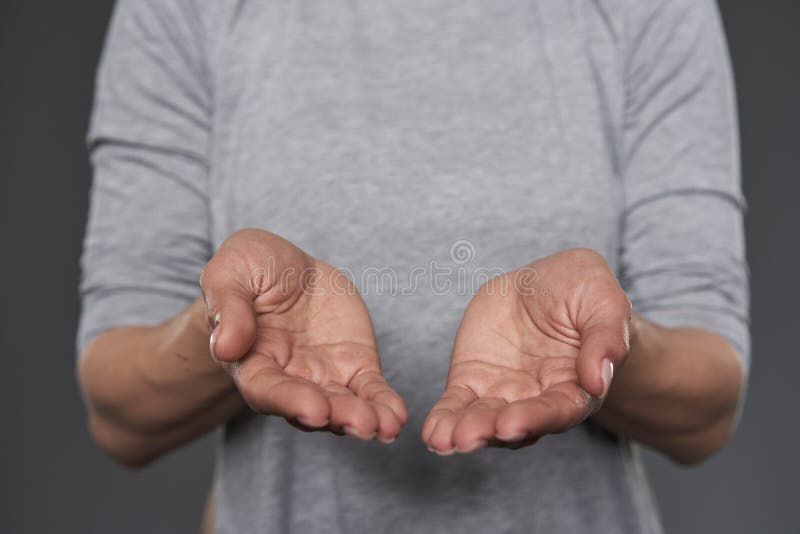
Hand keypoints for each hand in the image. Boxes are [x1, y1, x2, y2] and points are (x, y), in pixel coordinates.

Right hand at [200, 229, 407, 441]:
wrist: (287, 266)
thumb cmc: (249, 269)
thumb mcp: (229, 273)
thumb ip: (228, 308)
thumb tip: (224, 347)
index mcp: (251, 361)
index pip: (267, 389)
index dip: (289, 401)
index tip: (314, 410)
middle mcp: (287, 378)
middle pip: (310, 406)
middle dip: (336, 416)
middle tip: (361, 423)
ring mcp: (323, 376)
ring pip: (343, 405)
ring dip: (365, 418)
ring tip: (386, 426)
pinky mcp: (353, 365)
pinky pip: (369, 390)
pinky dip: (384, 404)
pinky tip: (397, 416)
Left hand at [422, 248, 630, 453]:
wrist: (546, 281)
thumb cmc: (585, 292)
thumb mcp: (604, 301)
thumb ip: (606, 339)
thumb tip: (598, 379)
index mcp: (577, 386)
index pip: (559, 410)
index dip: (536, 418)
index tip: (512, 423)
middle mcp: (539, 398)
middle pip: (516, 423)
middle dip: (491, 431)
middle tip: (468, 437)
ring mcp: (504, 392)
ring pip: (483, 419)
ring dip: (464, 431)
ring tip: (444, 440)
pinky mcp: (474, 380)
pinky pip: (458, 404)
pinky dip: (444, 419)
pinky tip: (433, 433)